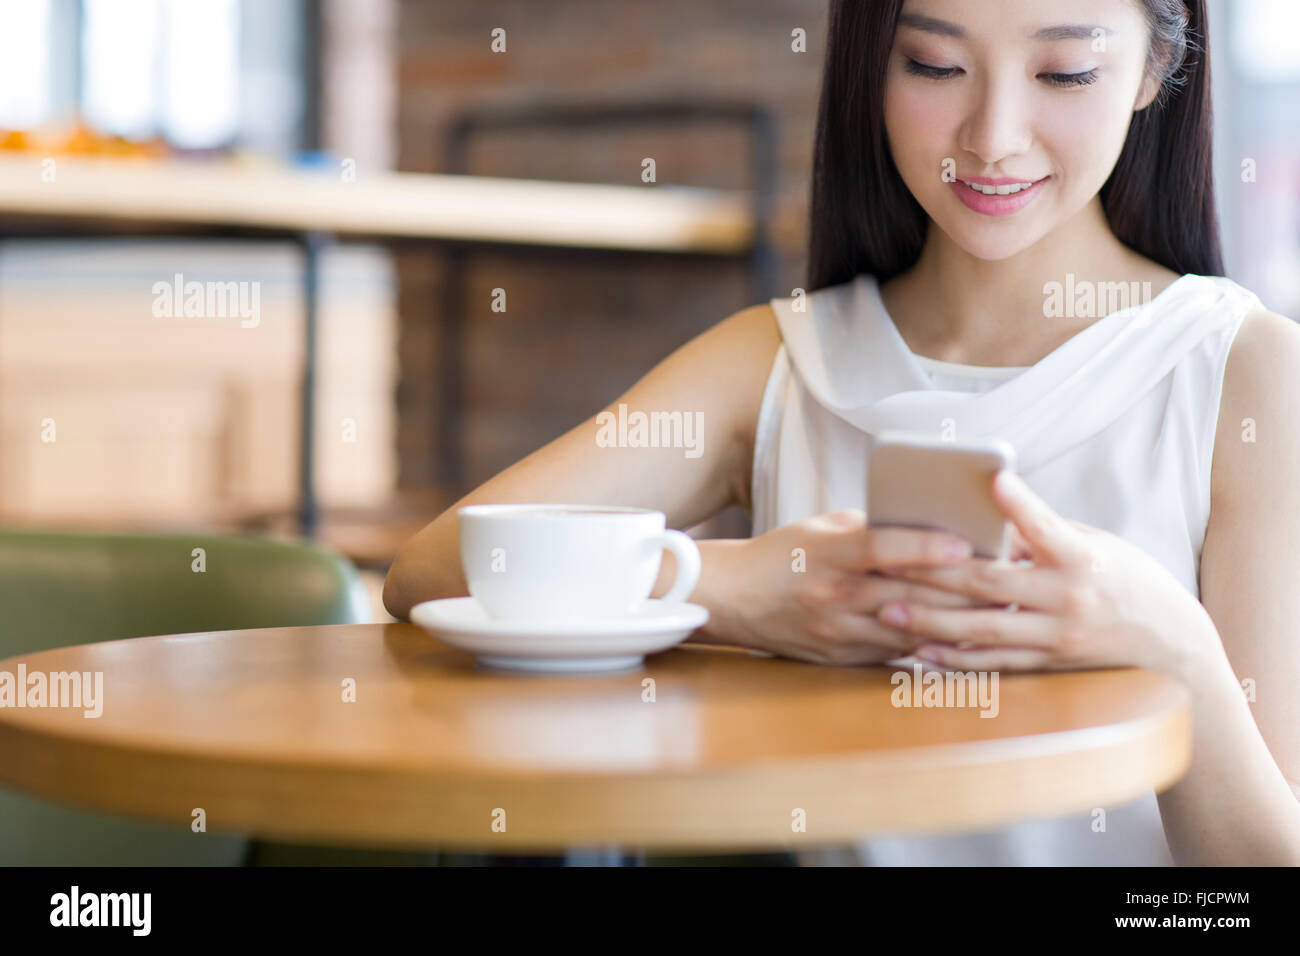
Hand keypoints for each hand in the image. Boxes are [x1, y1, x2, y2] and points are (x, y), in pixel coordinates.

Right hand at [717, 509, 998, 665]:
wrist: (734, 599)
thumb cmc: (782, 555)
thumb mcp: (820, 528)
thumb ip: (870, 529)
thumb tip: (926, 526)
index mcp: (828, 555)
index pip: (882, 548)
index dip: (926, 546)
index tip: (966, 542)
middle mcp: (834, 596)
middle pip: (908, 593)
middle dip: (961, 588)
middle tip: (1006, 578)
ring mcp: (839, 632)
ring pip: (910, 628)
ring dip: (956, 620)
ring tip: (997, 609)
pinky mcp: (843, 658)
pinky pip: (897, 652)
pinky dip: (932, 642)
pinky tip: (962, 635)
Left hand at [873, 470, 1219, 675]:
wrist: (1172, 645)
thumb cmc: (1126, 581)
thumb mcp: (1093, 546)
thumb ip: (1040, 535)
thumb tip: (984, 515)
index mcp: (1082, 560)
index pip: (1045, 526)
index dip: (1019, 504)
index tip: (993, 479)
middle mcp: (1068, 601)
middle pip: (990, 585)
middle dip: (934, 574)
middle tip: (887, 564)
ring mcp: (1057, 638)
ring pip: (983, 630)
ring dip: (931, 622)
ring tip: (888, 612)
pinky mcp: (1048, 664)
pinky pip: (993, 663)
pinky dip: (954, 659)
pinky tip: (918, 652)